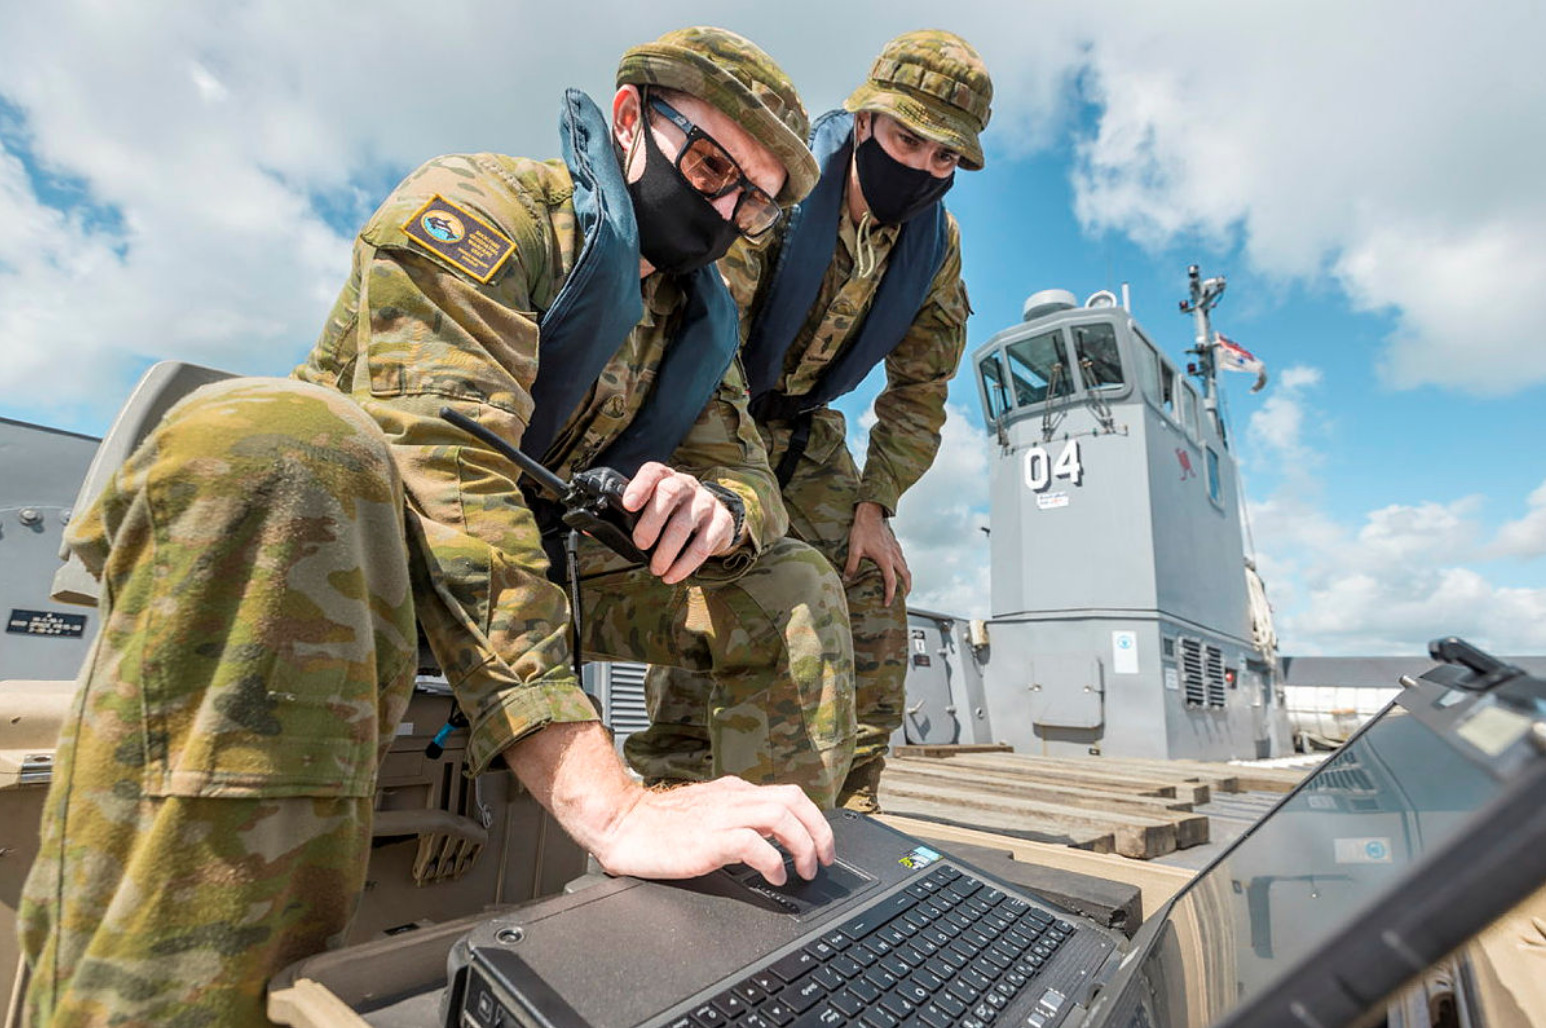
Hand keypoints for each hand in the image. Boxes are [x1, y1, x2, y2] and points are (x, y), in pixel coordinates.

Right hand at [507, 722, 833, 885]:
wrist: (620, 823)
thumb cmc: (657, 825)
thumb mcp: (705, 813)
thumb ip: (733, 817)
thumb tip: (764, 839)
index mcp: (733, 791)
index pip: (788, 794)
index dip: (813, 819)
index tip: (821, 844)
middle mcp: (732, 798)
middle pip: (793, 800)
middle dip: (818, 830)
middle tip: (823, 860)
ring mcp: (720, 816)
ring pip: (780, 816)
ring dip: (802, 845)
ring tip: (803, 871)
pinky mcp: (707, 839)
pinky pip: (753, 843)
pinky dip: (773, 861)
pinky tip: (775, 878)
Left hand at [622, 462, 737, 583]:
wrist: (714, 521)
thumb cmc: (674, 515)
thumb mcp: (655, 508)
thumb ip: (630, 515)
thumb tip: (595, 530)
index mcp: (666, 477)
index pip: (652, 472)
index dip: (639, 486)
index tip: (628, 505)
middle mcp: (687, 485)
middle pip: (669, 493)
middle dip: (651, 521)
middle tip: (640, 544)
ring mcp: (706, 502)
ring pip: (684, 524)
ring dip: (666, 551)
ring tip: (656, 569)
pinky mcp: (722, 522)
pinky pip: (702, 546)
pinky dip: (684, 565)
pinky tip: (672, 575)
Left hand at [844, 502, 910, 605]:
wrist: (870, 514)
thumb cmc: (862, 530)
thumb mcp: (854, 549)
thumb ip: (852, 565)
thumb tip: (847, 578)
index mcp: (885, 559)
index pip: (891, 581)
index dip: (890, 594)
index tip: (888, 603)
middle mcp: (894, 556)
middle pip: (906, 576)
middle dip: (906, 589)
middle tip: (902, 598)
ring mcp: (896, 550)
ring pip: (906, 568)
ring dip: (906, 579)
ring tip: (901, 587)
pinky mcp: (895, 545)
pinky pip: (903, 560)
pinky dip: (903, 568)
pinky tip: (897, 569)